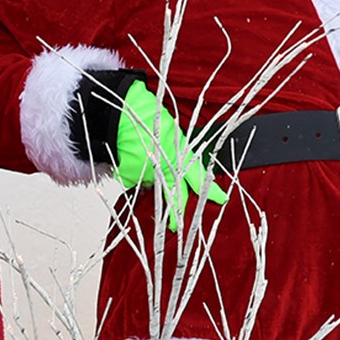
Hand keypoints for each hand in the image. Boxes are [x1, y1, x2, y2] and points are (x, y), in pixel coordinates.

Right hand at [113, 80, 227, 230]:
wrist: (117, 113)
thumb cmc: (145, 114)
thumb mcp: (169, 132)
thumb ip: (176, 152)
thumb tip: (178, 167)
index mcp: (179, 155)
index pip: (199, 177)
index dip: (211, 190)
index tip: (221, 199)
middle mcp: (164, 168)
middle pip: (175, 195)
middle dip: (177, 211)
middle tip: (175, 225)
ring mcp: (146, 175)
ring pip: (153, 184)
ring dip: (151, 177)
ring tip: (139, 156)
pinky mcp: (129, 177)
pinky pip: (135, 180)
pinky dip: (134, 172)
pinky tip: (130, 156)